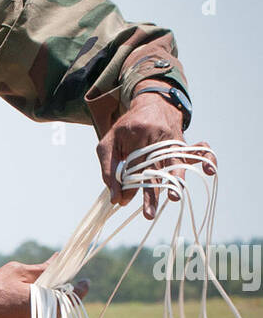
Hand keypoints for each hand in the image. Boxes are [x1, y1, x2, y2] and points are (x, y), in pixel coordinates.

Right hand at [0, 259, 89, 317]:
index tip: (84, 281)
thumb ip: (44, 269)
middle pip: (60, 310)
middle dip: (56, 298)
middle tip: (44, 288)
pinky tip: (15, 315)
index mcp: (47, 305)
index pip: (72, 295)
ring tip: (23, 301)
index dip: (79, 287)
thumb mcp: (18, 273)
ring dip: (43, 312)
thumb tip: (60, 260)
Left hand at [97, 85, 215, 219]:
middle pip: (153, 168)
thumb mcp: (109, 143)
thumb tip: (115, 198)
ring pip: (175, 162)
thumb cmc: (127, 128)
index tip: (123, 201)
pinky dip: (206, 158)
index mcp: (136, 135)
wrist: (152, 103)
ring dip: (175, 180)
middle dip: (151, 193)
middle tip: (148, 214)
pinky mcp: (184, 142)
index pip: (131, 166)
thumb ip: (108, 169)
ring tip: (174, 197)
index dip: (128, 185)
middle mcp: (156, 137)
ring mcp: (173, 140)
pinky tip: (209, 170)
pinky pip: (199, 150)